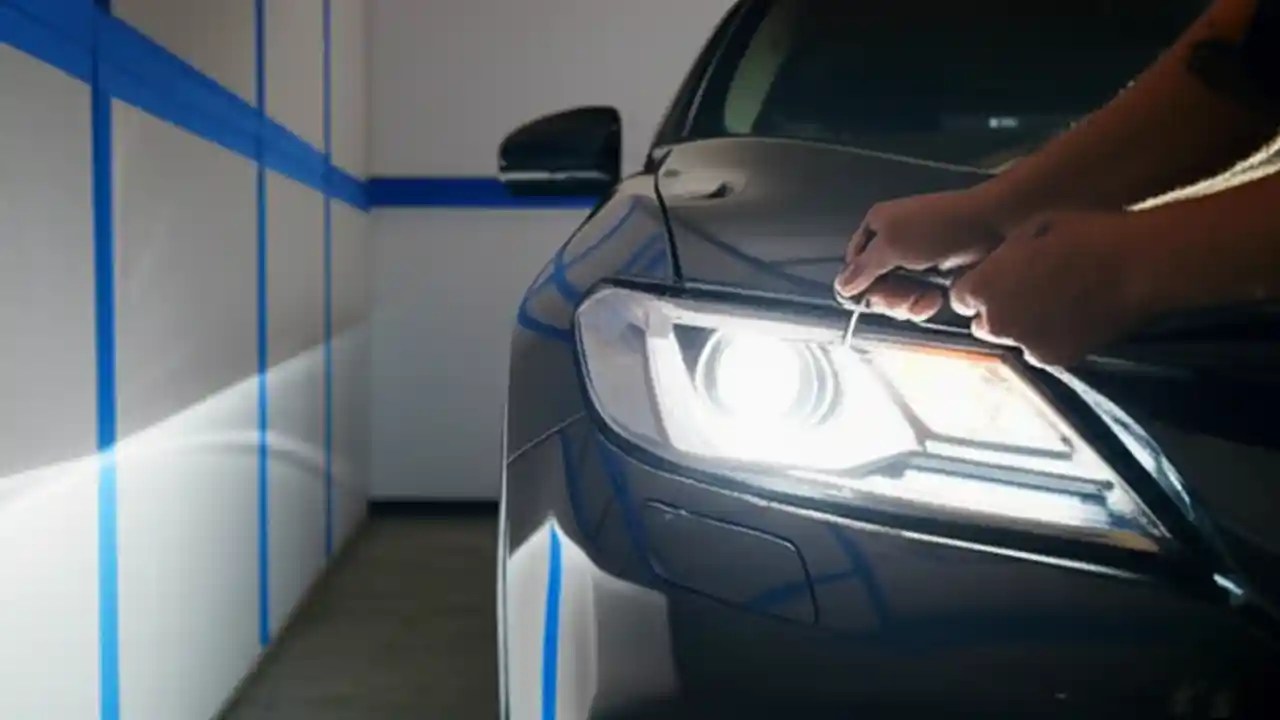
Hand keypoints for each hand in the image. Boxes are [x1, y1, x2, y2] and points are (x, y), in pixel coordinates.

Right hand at [835, 188, 1006, 320]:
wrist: (994, 226)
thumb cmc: (940, 228)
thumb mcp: (892, 245)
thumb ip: (863, 269)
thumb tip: (841, 287)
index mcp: (875, 226)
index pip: (852, 266)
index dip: (862, 284)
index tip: (878, 291)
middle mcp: (891, 242)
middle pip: (872, 286)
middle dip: (891, 298)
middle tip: (910, 298)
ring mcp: (913, 260)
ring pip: (895, 296)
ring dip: (909, 303)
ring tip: (929, 299)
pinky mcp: (933, 274)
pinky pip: (916, 298)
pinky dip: (924, 303)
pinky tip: (937, 300)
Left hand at [949, 210, 1153, 366]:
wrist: (1132, 264)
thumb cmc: (1080, 234)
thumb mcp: (1027, 232)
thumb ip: (999, 258)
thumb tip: (990, 269)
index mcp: (983, 287)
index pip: (962, 297)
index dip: (980, 288)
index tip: (999, 279)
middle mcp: (997, 321)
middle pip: (984, 323)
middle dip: (998, 310)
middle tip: (1028, 292)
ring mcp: (1026, 344)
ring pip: (1013, 339)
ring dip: (1024, 327)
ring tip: (1056, 304)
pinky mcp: (1055, 359)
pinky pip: (1042, 351)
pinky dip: (1051, 339)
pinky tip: (1072, 317)